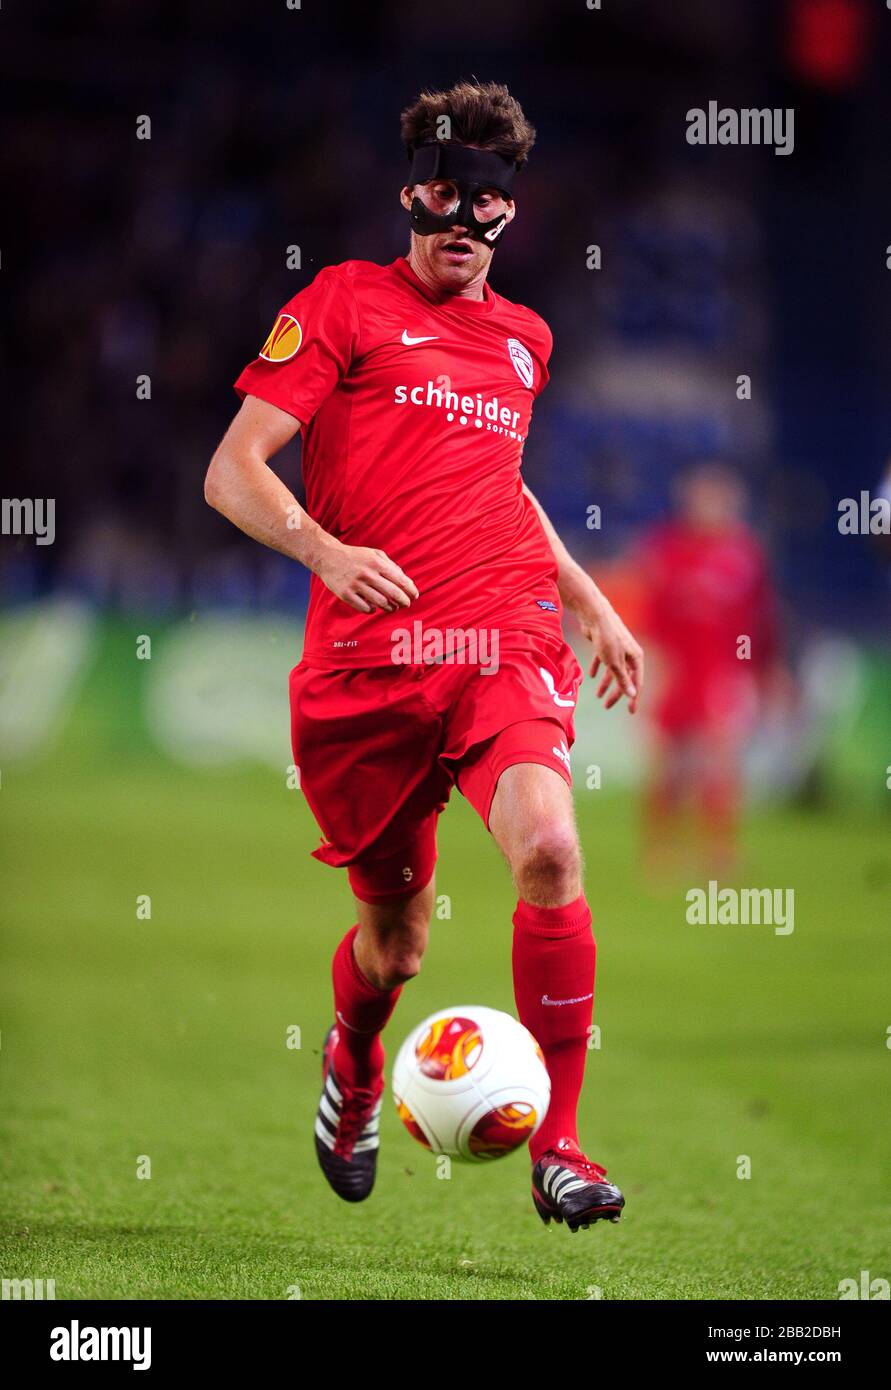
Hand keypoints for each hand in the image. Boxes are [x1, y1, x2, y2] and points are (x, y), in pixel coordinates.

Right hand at [315, 540, 418, 614]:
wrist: (328, 557)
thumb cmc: (355, 556)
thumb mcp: (374, 554)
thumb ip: (391, 565)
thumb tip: (405, 581)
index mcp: (377, 563)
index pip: (400, 580)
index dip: (410, 590)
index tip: (415, 596)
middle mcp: (367, 574)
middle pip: (393, 594)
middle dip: (404, 602)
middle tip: (406, 605)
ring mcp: (356, 585)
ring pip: (380, 603)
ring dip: (390, 608)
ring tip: (392, 608)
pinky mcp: (345, 594)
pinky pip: (364, 608)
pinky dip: (372, 610)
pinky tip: (374, 608)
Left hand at [578, 592, 644, 712]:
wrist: (595, 616)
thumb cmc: (607, 639)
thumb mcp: (614, 663)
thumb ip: (623, 679)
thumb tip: (632, 695)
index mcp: (636, 658)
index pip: (636, 682)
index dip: (633, 698)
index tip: (631, 711)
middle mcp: (629, 654)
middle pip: (624, 678)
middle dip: (616, 693)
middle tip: (607, 706)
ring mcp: (617, 649)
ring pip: (613, 670)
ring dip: (605, 683)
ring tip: (598, 695)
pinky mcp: (605, 645)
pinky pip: (603, 660)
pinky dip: (597, 668)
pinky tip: (591, 676)